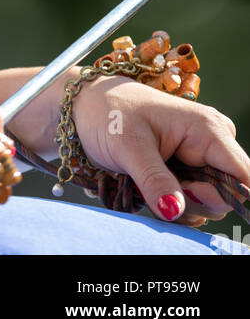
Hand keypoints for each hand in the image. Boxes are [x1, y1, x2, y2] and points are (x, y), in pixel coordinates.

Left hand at [70, 75, 249, 227]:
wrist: (85, 107)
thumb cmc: (107, 114)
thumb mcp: (127, 147)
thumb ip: (155, 180)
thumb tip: (175, 211)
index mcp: (206, 128)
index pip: (243, 175)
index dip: (221, 196)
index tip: (187, 193)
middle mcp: (211, 141)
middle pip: (226, 194)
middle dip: (192, 202)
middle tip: (154, 184)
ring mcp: (199, 155)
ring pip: (207, 201)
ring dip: (177, 203)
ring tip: (146, 180)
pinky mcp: (186, 166)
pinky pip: (191, 198)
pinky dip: (171, 200)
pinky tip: (149, 186)